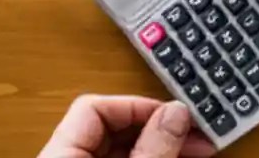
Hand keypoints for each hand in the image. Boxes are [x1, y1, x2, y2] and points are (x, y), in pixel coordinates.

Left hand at [37, 95, 213, 157]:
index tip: (173, 114)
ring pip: (122, 147)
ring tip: (197, 149)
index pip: (94, 108)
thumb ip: (154, 148)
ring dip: (162, 143)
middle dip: (159, 126)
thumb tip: (175, 111)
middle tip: (197, 134)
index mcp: (60, 155)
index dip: (137, 105)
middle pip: (112, 127)